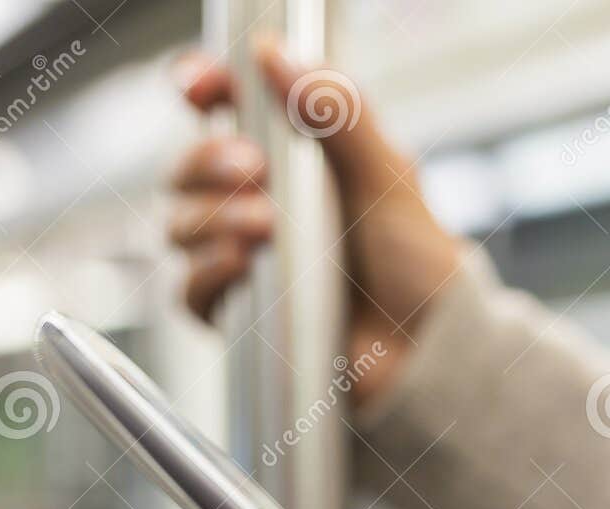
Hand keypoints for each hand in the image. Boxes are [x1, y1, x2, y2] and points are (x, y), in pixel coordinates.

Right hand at [170, 42, 460, 405]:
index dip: (203, 89)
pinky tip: (244, 266)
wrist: (429, 352)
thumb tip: (276, 54)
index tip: (204, 85)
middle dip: (207, 160)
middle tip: (254, 171)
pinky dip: (207, 273)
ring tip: (266, 228)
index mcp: (293, 160)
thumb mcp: (387, 177)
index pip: (224, 110)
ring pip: (180, 226)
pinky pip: (189, 290)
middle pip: (187, 168)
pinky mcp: (239, 316)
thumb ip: (337, 112)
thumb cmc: (418, 268)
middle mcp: (260, 206)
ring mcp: (244, 262)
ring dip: (213, 218)